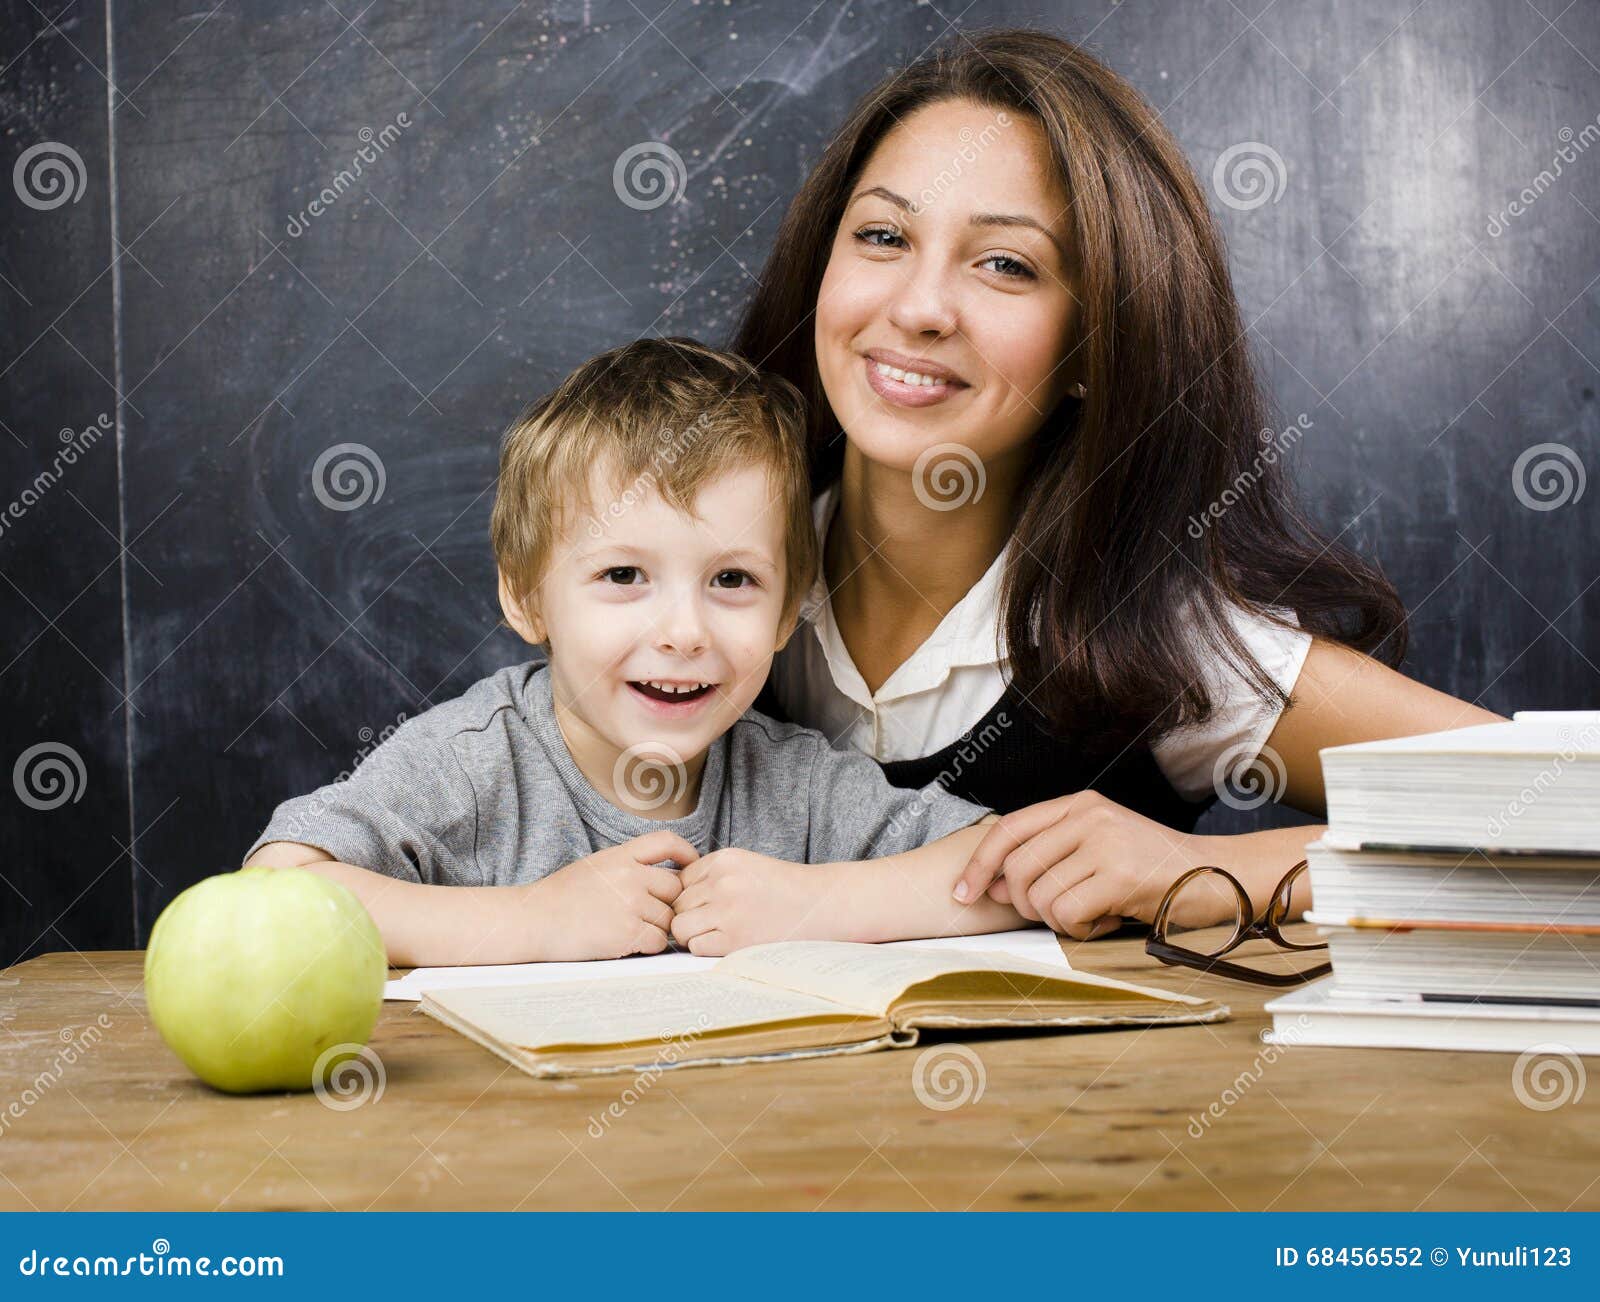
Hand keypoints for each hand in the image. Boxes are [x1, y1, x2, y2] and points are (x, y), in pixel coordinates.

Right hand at [526, 830, 692, 959]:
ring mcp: (630, 904)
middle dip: (668, 903)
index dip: (686, 853)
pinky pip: (658, 941)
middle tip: (648, 915)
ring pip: (669, 919)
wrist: (533, 921)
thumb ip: (628, 866)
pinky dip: (648, 946)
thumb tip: (663, 877)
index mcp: (620, 855)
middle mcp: (629, 876)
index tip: (692, 866)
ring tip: (630, 930)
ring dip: (657, 928)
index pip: (667, 841)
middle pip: (675, 888)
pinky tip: (628, 943)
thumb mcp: (596, 866)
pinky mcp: (627, 933)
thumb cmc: (560, 897)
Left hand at [670, 848, 837, 955]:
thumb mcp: (747, 866)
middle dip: (688, 916)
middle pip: (676, 904)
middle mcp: (722, 881)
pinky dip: (705, 948)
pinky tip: (725, 944)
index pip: (680, 880)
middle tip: (712, 924)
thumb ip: (714, 876)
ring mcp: (727, 910)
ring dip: (691, 934)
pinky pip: (695, 946)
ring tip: (715, 934)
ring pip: (679, 927)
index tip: (706, 906)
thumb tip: (676, 898)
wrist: (821, 905)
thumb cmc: (785, 889)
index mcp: (724, 859)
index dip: (688, 897)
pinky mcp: (734, 938)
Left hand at [951, 791, 1227, 939]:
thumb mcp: (1099, 847)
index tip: (962, 893)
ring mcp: (1105, 842)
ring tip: (1091, 915)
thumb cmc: (1152, 870)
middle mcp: (1089, 816)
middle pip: (1019, 868)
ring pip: (1042, 895)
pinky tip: (1104, 922)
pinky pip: (1068, 913)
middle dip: (1026, 904)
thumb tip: (996, 886)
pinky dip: (1078, 930)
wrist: (1216, 877)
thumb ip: (1050, 858)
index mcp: (1079, 804)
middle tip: (1056, 914)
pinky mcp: (1121, 875)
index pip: (1008, 829)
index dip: (979, 864)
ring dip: (1059, 921)